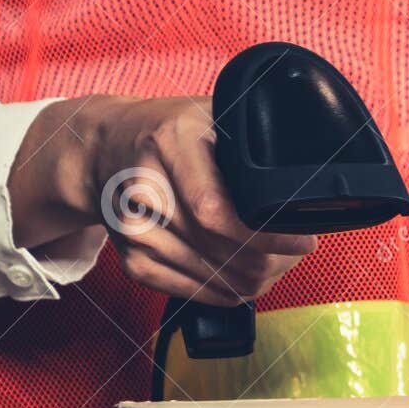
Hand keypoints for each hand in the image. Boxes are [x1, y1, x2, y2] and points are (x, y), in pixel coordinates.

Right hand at [7, 96, 315, 306]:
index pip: (218, 211)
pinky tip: (246, 277)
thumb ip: (251, 138)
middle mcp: (143, 192)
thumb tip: (302, 177)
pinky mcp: (133, 263)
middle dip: (272, 259)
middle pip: (221, 251)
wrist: (105, 149)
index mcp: (169, 145)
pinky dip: (229, 291)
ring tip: (276, 262)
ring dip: (256, 279)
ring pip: (215, 278)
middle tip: (295, 252)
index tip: (303, 242)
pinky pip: (195, 293)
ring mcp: (134, 234)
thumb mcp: (211, 114)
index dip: (267, 236)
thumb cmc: (170, 131)